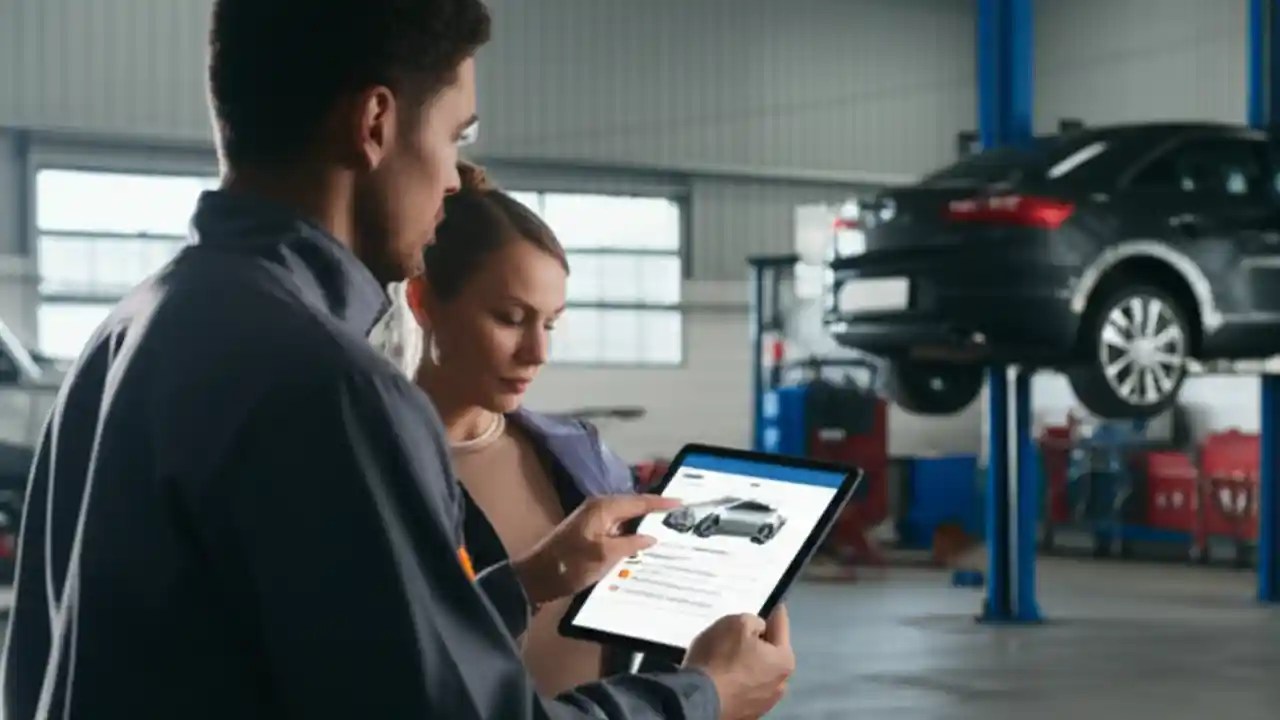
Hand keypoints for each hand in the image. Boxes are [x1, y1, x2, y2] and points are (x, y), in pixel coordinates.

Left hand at [512, 494, 681, 604]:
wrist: (536, 577)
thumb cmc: (570, 565)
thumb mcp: (605, 556)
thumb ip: (631, 544)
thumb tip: (650, 536)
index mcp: (603, 508)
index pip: (639, 501)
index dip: (660, 503)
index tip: (681, 502)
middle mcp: (598, 508)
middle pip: (633, 506)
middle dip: (654, 511)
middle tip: (679, 517)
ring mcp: (592, 520)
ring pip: (625, 518)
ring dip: (642, 523)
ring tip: (666, 530)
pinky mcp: (588, 532)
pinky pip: (616, 528)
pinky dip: (630, 533)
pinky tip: (641, 544)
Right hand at [683, 606, 794, 719]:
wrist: (698, 700)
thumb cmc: (721, 658)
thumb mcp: (737, 623)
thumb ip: (754, 621)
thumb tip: (758, 630)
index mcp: (784, 660)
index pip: (781, 625)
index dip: (772, 611)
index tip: (771, 602)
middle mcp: (781, 684)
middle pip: (770, 652)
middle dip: (759, 641)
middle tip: (739, 632)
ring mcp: (763, 703)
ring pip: (757, 672)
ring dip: (747, 663)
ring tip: (726, 655)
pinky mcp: (746, 713)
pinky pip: (743, 688)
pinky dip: (736, 680)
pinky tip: (721, 675)